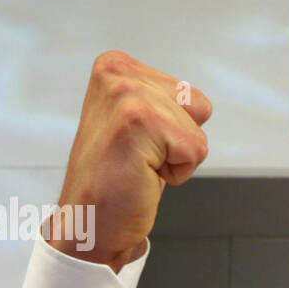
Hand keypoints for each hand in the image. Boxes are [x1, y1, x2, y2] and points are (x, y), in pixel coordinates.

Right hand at [43, 50, 212, 271]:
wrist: (90, 221)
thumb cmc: (117, 178)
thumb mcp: (138, 124)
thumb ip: (160, 102)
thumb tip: (196, 101)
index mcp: (116, 66)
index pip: (191, 97)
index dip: (176, 130)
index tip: (139, 145)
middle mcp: (118, 73)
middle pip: (197, 108)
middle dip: (178, 142)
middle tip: (138, 158)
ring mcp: (126, 95)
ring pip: (197, 131)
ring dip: (177, 158)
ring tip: (139, 166)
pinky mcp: (138, 122)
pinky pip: (195, 151)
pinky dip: (177, 173)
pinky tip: (141, 175)